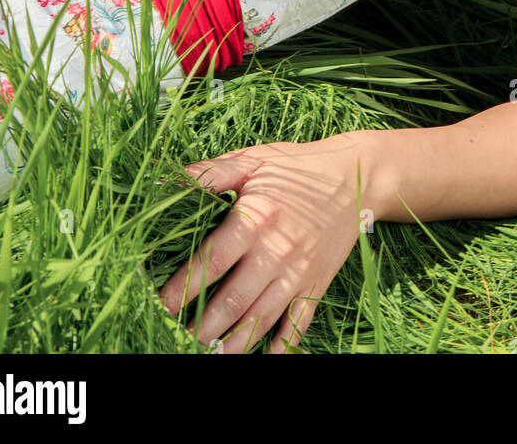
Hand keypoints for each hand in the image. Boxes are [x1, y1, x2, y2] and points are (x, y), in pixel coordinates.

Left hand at [157, 133, 379, 354]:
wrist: (355, 176)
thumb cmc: (297, 167)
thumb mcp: (253, 160)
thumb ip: (210, 173)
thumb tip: (164, 181)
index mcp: (257, 218)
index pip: (213, 260)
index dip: (185, 285)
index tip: (160, 303)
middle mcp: (277, 251)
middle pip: (234, 300)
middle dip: (203, 325)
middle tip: (178, 338)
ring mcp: (299, 272)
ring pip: (261, 318)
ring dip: (234, 343)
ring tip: (208, 356)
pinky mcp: (317, 283)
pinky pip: (298, 323)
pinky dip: (281, 345)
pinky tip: (264, 357)